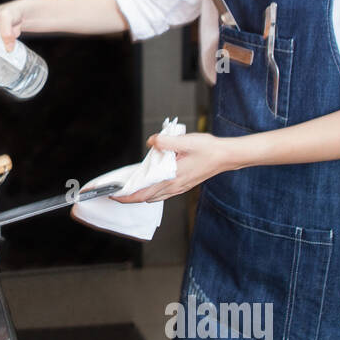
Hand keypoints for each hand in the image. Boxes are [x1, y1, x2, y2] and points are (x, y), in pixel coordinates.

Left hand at [110, 132, 237, 202]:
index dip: (127, 195)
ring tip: (128, 188)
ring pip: (154, 197)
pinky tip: (148, 184)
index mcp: (171, 178)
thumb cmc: (209, 150)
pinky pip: (163, 193)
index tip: (114, 194)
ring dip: (140, 195)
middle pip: (145, 198)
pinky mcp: (183, 185)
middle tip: (115, 192)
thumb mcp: (186, 141)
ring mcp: (179, 187)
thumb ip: (166, 142)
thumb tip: (151, 142)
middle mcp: (174, 186)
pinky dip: (151, 192)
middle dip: (129, 197)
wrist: (226, 157)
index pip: (143, 193)